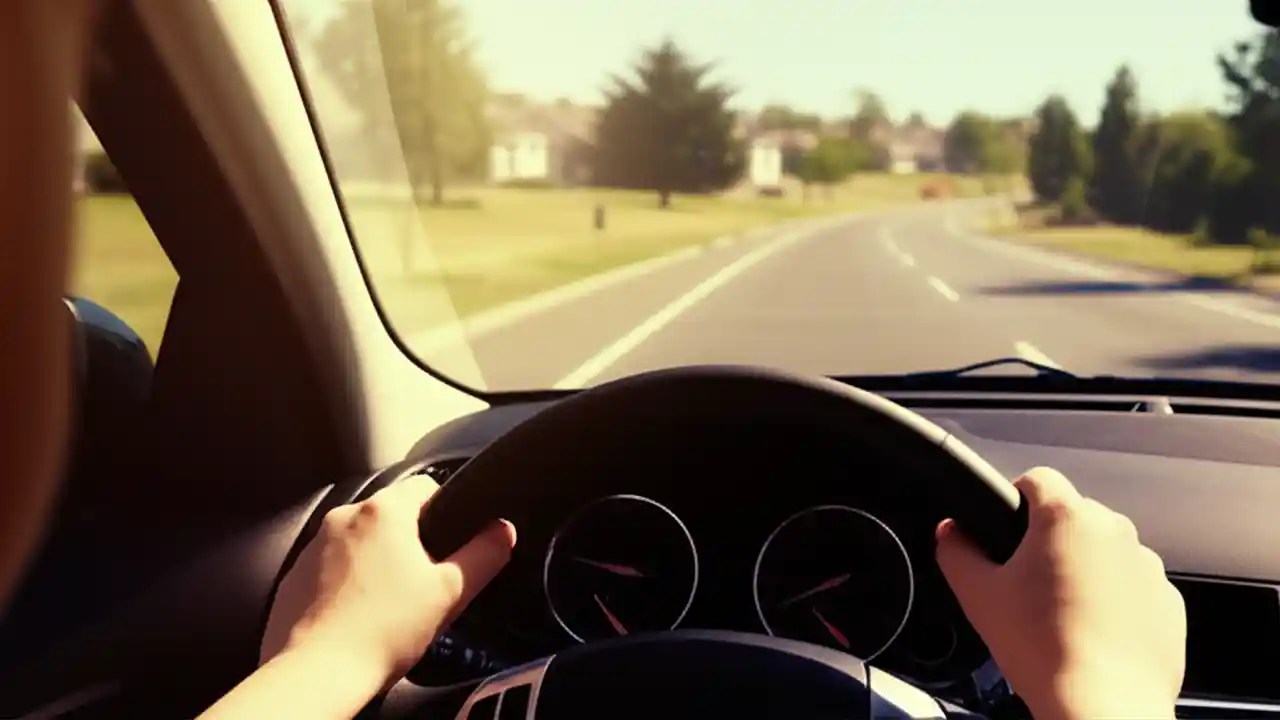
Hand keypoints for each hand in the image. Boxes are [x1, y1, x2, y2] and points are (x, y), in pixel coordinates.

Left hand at [261, 474, 515, 688]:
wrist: (318, 673)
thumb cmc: (383, 631)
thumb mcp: (450, 592)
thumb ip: (484, 555)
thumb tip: (503, 531)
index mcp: (384, 511)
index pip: (425, 486)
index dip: (446, 510)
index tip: (452, 540)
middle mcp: (343, 518)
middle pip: (390, 515)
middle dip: (409, 541)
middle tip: (425, 580)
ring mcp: (312, 546)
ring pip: (358, 541)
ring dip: (375, 560)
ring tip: (390, 603)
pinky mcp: (294, 575)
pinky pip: (330, 568)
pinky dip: (346, 583)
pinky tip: (359, 614)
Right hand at [936, 467, 1184, 719]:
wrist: (1102, 704)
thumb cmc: (1042, 648)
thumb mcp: (977, 594)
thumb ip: (956, 550)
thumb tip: (950, 532)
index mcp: (1067, 517)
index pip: (1038, 479)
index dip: (1015, 499)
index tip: (1006, 528)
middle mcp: (1114, 531)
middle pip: (1073, 517)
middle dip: (1050, 541)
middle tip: (1026, 583)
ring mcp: (1147, 566)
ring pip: (1105, 552)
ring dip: (1084, 569)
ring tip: (1060, 614)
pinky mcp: (1168, 601)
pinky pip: (1133, 587)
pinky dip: (1114, 601)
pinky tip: (1091, 633)